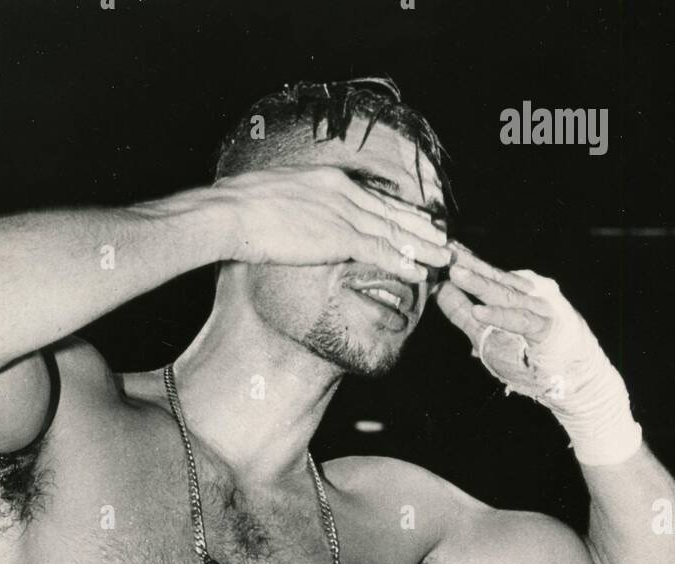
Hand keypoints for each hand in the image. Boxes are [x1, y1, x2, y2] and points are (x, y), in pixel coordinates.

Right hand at [216, 166, 451, 283]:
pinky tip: (419, 272)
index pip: (373, 197)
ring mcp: (341, 212)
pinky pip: (379, 250)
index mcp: (327, 180)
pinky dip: (402, 261)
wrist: (230, 212)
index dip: (399, 212)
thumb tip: (297, 221)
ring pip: (393, 230)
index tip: (418, 221)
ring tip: (444, 258)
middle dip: (420, 227)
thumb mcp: (277, 198)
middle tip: (444, 238)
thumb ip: (298, 208)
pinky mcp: (337, 235)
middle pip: (391, 211)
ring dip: (421, 246)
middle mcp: (342, 191)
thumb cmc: (242, 210)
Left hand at [436, 243, 641, 465]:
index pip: (488, 274)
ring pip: (507, 294)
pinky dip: (500, 316)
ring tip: (455, 273)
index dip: (466, 260)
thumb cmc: (530, 359)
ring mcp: (542, 309)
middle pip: (496, 278)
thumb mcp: (487, 334)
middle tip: (444, 250)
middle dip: (469, 264)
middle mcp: (532, 294)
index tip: (443, 247)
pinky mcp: (549, 328)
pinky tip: (479, 311)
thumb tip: (440, 289)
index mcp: (518, 293)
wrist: (575, 382)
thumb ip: (464, 313)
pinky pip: (521, 320)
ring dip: (480, 283)